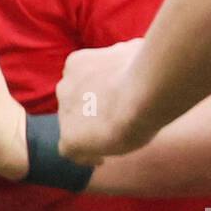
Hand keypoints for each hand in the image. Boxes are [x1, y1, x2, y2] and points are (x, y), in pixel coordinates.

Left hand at [56, 40, 150, 162]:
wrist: (142, 91)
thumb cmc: (145, 68)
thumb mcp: (133, 51)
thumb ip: (126, 57)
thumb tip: (136, 53)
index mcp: (77, 64)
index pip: (82, 80)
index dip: (97, 91)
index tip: (113, 99)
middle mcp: (65, 86)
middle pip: (75, 103)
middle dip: (90, 111)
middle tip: (114, 121)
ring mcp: (65, 113)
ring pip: (72, 126)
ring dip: (88, 132)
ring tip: (110, 142)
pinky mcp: (69, 138)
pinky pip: (72, 151)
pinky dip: (85, 156)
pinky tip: (101, 159)